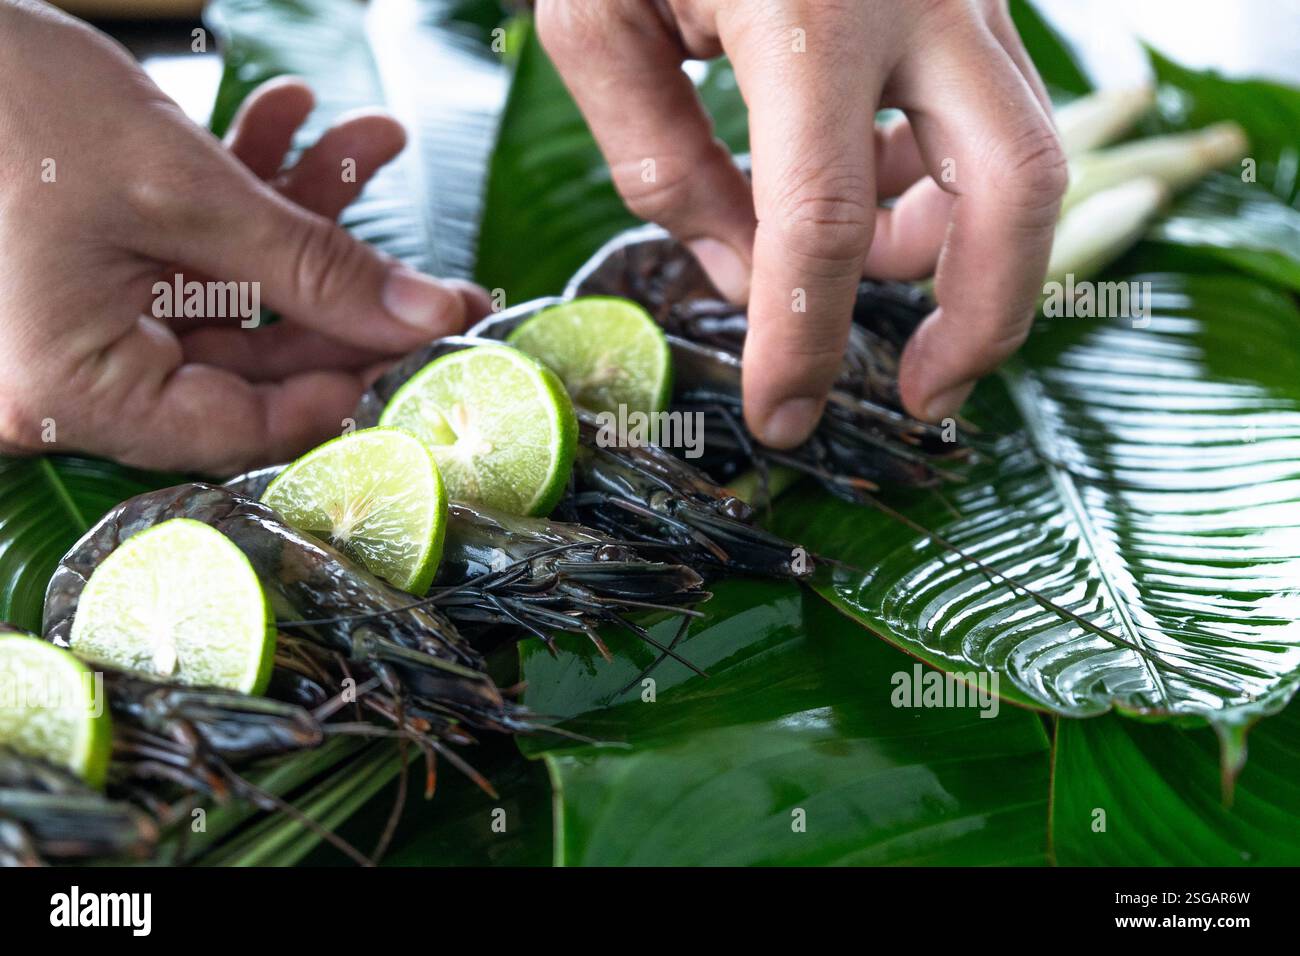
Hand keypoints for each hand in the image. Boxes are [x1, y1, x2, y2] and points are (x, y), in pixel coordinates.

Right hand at [0, 2, 486, 473]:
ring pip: (234, 293)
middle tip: (429, 266)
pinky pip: (191, 253)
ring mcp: (85, 324)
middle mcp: (76, 375)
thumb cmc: (3, 104)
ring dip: (302, 213)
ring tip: (362, 134)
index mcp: (76, 389)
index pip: (245, 429)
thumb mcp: (182, 189)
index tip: (422, 342)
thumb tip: (427, 315)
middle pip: (253, 361)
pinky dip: (243, 192)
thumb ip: (314, 265)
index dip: (346, 385)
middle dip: (341, 286)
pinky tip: (288, 116)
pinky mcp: (95, 273)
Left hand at [536, 0, 1066, 444]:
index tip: (786, 418)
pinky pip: (991, 110)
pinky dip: (944, 180)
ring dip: (960, 246)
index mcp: (805, 12)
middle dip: (984, 321)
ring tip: (862, 276)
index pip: (822, 224)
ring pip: (1025, 152)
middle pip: (1014, 192)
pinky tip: (871, 190)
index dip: (806, 342)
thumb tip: (742, 272)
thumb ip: (661, 162)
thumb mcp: (598, 19)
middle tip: (927, 396)